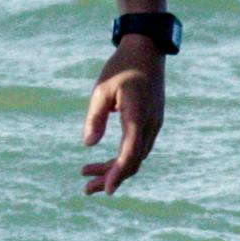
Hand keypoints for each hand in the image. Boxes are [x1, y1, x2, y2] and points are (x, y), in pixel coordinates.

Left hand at [82, 42, 164, 194]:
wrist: (147, 50)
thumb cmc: (121, 67)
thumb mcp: (101, 90)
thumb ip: (94, 118)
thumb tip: (88, 145)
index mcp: (138, 116)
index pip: (130, 154)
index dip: (117, 174)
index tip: (105, 190)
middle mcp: (150, 124)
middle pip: (133, 162)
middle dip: (110, 178)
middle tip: (85, 189)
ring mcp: (153, 124)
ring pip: (136, 157)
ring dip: (114, 170)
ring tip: (87, 175)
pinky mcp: (152, 122)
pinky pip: (138, 148)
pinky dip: (122, 159)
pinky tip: (105, 162)